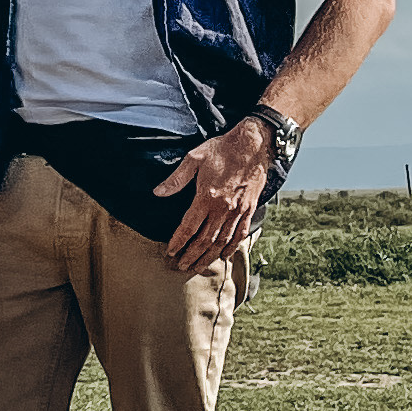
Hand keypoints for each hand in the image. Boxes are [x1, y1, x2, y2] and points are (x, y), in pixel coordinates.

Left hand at [161, 115, 274, 274]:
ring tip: (198, 266)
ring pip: (221, 241)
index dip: (178, 242)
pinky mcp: (249, 209)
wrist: (254, 144)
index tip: (170, 252)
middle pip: (204, 240)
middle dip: (191, 255)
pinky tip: (223, 255)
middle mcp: (223, 208)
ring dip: (208, 256)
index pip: (189, 227)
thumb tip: (158, 192)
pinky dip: (231, 247)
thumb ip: (176, 179)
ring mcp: (238, 211)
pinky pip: (240, 234)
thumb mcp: (194, 158)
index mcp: (207, 197)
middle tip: (181, 267)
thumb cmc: (223, 149)